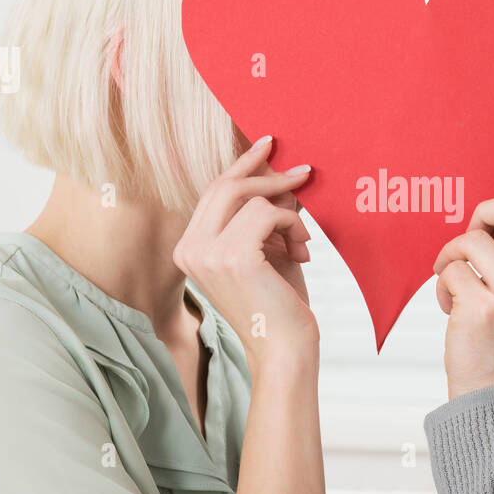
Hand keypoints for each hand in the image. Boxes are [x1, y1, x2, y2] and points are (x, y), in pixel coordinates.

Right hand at [173, 135, 317, 373]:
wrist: (285, 350)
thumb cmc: (280, 305)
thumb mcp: (269, 250)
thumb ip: (266, 215)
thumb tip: (282, 174)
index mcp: (190, 248)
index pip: (213, 192)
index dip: (242, 164)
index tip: (268, 144)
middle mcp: (190, 249)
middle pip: (226, 186)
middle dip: (268, 173)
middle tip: (304, 172)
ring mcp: (206, 253)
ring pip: (250, 196)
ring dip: (287, 212)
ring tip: (302, 241)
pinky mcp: (231, 256)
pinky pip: (268, 213)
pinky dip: (293, 225)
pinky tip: (302, 253)